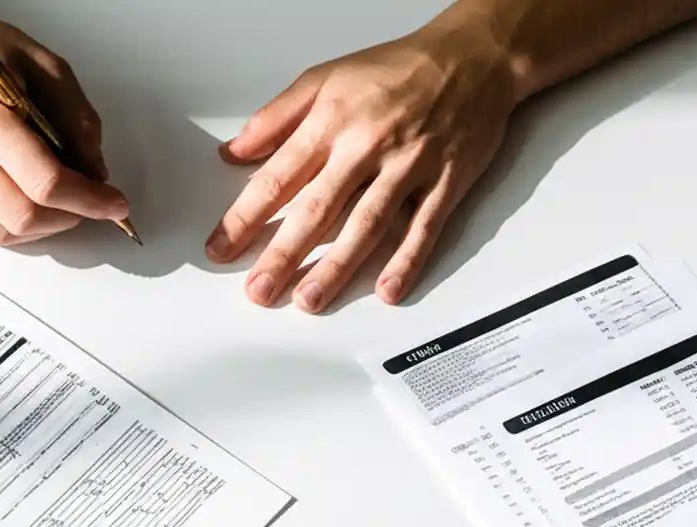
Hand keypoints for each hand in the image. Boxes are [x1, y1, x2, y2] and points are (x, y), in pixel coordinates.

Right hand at [0, 4, 129, 244]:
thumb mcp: (40, 62)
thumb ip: (75, 117)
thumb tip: (95, 172)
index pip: (45, 182)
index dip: (89, 201)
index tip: (115, 204)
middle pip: (21, 218)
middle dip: (67, 220)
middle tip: (85, 205)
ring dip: (39, 230)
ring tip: (54, 205)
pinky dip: (6, 228)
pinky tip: (21, 204)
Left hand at [205, 24, 517, 310]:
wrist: (474, 56)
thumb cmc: (397, 69)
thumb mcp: (324, 77)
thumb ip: (275, 117)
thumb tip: (234, 151)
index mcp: (331, 121)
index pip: (277, 178)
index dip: (246, 217)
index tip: (222, 247)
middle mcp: (368, 145)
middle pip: (318, 209)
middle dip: (284, 255)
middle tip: (259, 290)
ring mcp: (409, 166)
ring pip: (368, 224)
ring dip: (337, 267)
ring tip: (310, 299)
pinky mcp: (447, 180)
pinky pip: (424, 227)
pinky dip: (407, 260)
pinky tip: (387, 288)